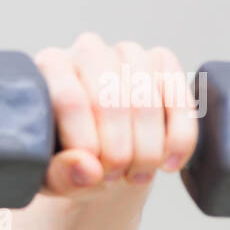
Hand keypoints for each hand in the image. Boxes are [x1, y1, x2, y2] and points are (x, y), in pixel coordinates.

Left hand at [32, 32, 198, 198]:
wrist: (101, 155)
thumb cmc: (67, 161)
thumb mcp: (52, 175)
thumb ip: (61, 175)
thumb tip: (88, 169)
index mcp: (49, 68)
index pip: (71, 100)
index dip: (87, 142)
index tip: (93, 173)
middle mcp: (87, 51)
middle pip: (110, 101)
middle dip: (118, 151)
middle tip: (114, 178)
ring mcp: (127, 53)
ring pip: (146, 102)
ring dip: (147, 150)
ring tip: (136, 176)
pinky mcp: (163, 62)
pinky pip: (180, 101)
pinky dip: (179, 139)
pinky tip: (169, 164)